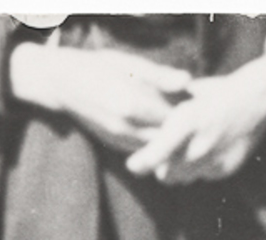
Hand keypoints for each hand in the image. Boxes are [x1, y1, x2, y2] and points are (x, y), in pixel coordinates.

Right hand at [9, 42, 194, 153]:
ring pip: (158, 151)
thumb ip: (159, 75)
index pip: (175, 119)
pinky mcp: (116, 147)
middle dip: (187, 136)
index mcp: (133, 103)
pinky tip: (171, 143)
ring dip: (175, 147)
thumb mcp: (127, 62)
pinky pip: (146, 153)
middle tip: (205, 129)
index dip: (192, 118)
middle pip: (170, 141)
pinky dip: (160, 149)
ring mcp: (120, 140)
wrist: (59, 82)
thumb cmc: (96, 65)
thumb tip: (188, 81)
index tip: (206, 112)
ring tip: (192, 137)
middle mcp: (127, 127)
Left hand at [124, 44, 265, 184]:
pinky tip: (203, 152)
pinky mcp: (225, 170)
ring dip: (177, 169)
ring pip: (183, 178)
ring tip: (178, 153)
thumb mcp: (187, 98)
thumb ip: (166, 118)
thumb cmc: (215, 95)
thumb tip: (141, 131)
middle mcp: (199, 146)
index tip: (131, 166)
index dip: (141, 163)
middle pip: (166, 173)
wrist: (254, 103)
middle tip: (154, 156)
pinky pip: (202, 176)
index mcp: (185, 121)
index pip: (157, 155)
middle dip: (159, 167)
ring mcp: (214, 162)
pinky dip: (197, 168)